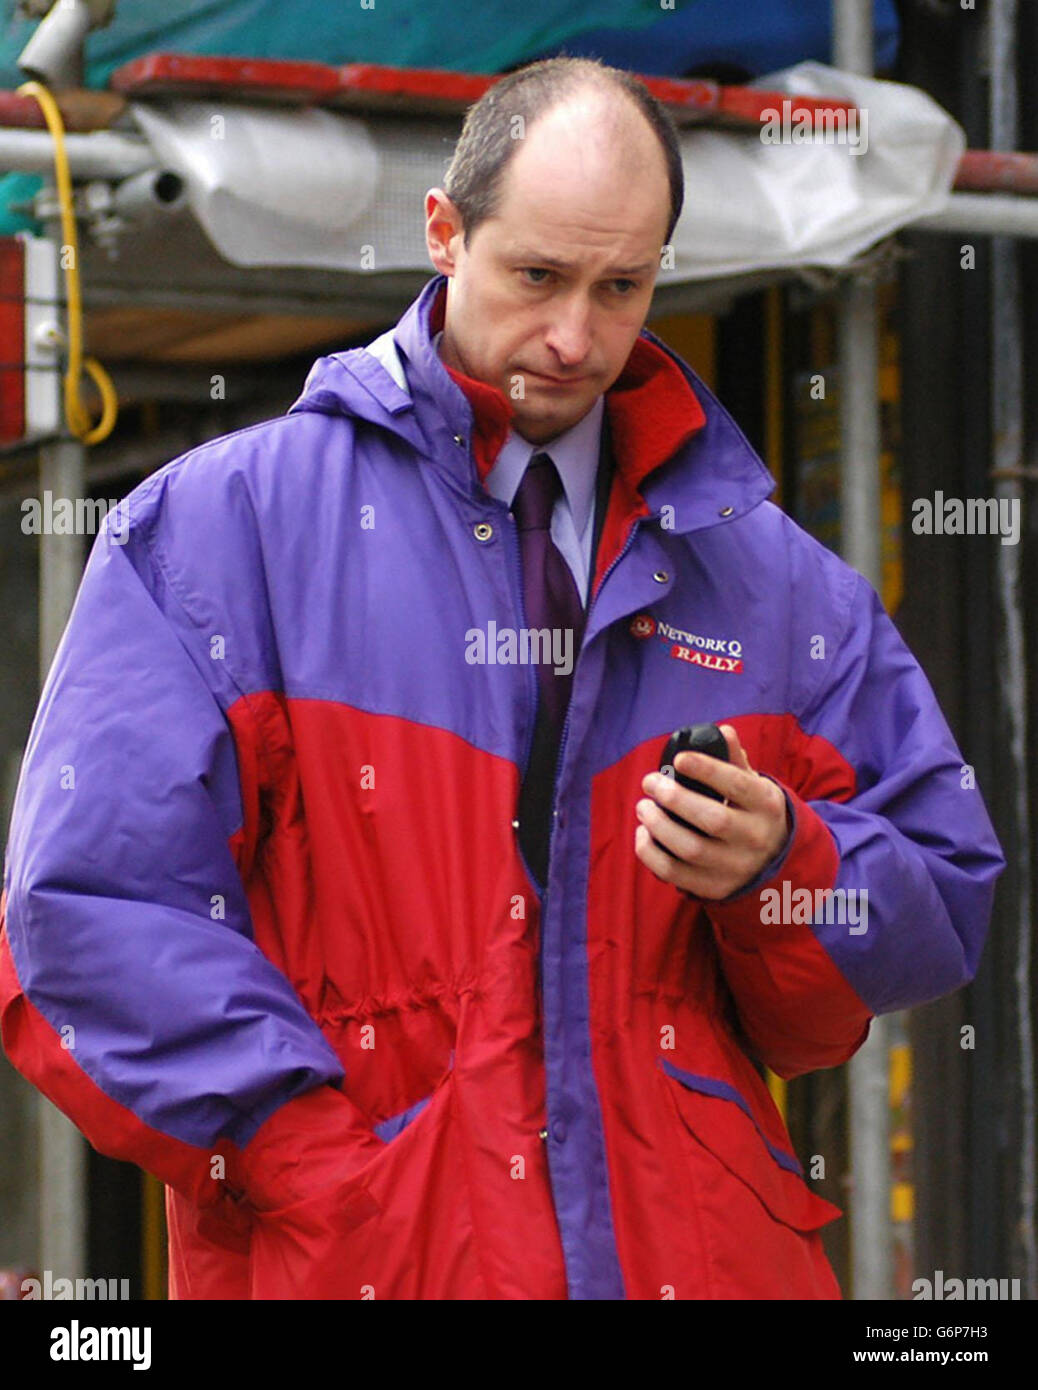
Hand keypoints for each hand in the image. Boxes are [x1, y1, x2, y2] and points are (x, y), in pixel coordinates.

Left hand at [633, 724, 789, 899]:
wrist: (774, 858)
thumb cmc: (753, 811)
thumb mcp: (754, 784)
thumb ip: (735, 760)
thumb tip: (722, 732)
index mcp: (766, 805)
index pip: (737, 785)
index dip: (706, 770)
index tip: (680, 760)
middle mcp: (755, 838)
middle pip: (712, 819)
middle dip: (674, 798)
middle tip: (650, 782)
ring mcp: (736, 867)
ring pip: (691, 848)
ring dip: (658, 825)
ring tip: (644, 807)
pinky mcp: (716, 887)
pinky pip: (676, 874)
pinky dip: (652, 854)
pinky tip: (643, 834)